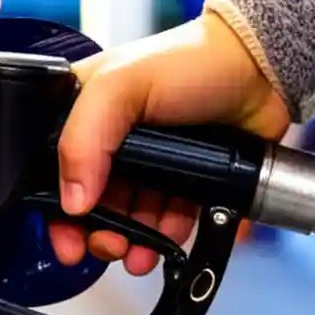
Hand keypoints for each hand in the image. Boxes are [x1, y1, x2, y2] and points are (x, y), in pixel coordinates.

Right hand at [48, 11, 291, 274]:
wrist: (261, 69)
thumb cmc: (192, 60)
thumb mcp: (120, 86)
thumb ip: (83, 139)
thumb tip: (73, 200)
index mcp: (85, 109)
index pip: (53, 168)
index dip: (55, 207)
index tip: (66, 239)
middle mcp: (114, 137)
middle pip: (91, 200)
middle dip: (97, 232)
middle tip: (108, 246)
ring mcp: (151, 160)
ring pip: (130, 216)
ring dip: (130, 242)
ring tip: (138, 254)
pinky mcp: (185, 178)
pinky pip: (168, 219)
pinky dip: (164, 237)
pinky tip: (164, 243)